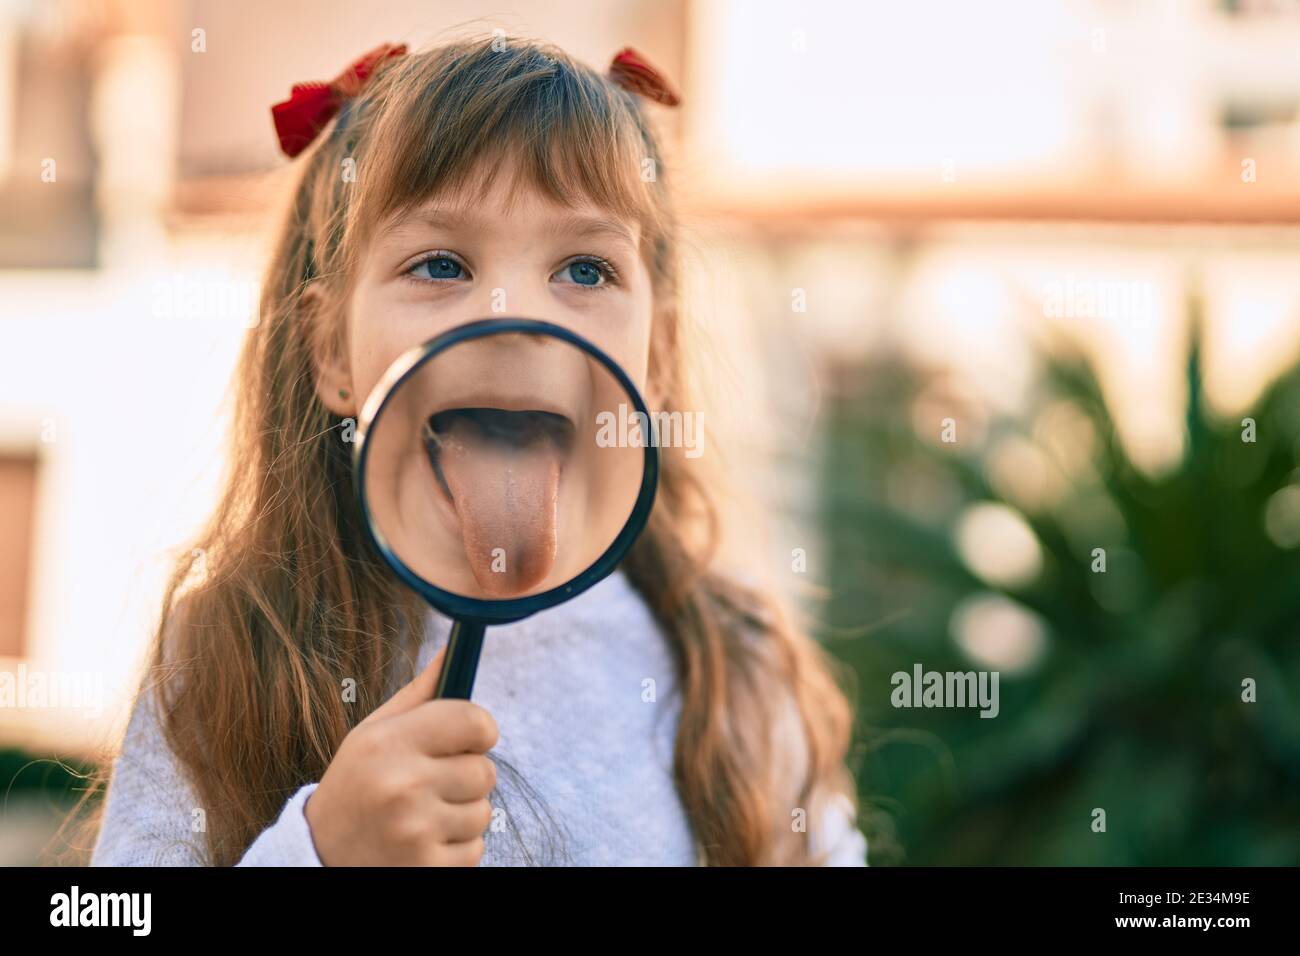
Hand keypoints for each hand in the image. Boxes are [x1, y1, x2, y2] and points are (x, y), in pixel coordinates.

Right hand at [304, 644, 498, 864]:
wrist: (321, 855)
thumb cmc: (357, 784)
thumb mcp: (374, 733)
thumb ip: (420, 695)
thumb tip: (455, 649)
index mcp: (390, 742)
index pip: (475, 722)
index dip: (480, 730)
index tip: (469, 739)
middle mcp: (403, 785)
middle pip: (486, 770)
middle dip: (467, 776)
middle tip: (433, 784)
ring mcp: (415, 831)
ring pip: (484, 812)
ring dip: (463, 814)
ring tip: (423, 815)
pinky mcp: (427, 868)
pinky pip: (477, 848)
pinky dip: (458, 847)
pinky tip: (423, 842)